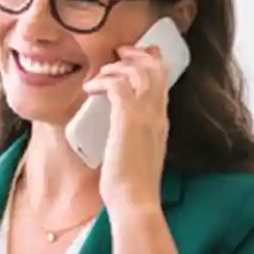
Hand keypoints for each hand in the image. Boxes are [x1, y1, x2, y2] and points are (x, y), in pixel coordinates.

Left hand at [82, 45, 170, 218]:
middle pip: (156, 69)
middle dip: (137, 54)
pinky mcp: (129, 120)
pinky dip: (103, 81)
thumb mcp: (138, 155)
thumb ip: (134, 139)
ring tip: (100, 73)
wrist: (136, 201)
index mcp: (162, 122)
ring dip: (117, 67)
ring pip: (139, 72)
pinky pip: (118, 86)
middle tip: (119, 51)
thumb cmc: (132, 186)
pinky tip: (90, 89)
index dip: (152, 63)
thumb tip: (119, 134)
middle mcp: (158, 115)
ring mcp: (146, 116)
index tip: (136, 56)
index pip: (163, 82)